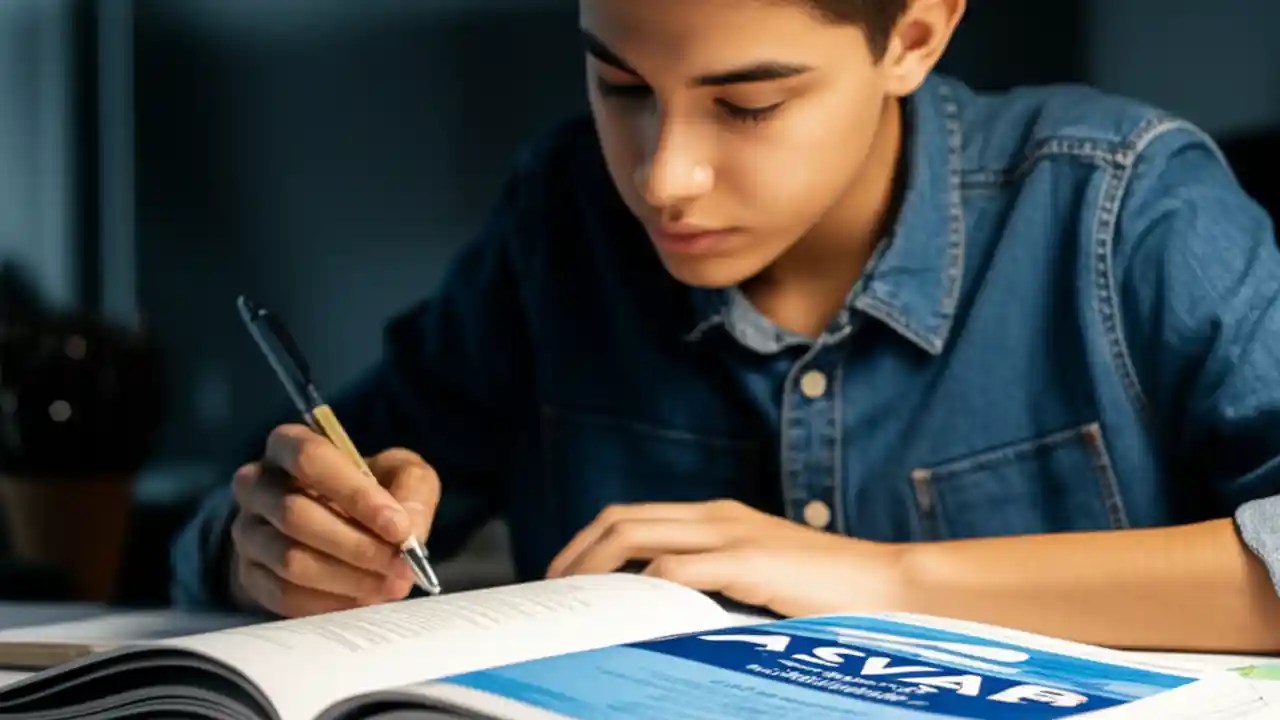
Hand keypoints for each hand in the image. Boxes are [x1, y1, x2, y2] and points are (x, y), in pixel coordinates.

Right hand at [228, 424, 440, 616]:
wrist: (340, 528)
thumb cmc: (373, 492)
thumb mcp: (401, 475)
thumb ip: (411, 492)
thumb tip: (407, 532)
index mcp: (288, 444)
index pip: (311, 459)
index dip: (356, 495)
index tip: (399, 528)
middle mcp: (256, 485)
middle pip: (295, 515)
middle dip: (357, 546)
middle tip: (402, 566)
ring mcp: (246, 532)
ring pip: (289, 560)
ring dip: (348, 578)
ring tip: (391, 585)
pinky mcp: (248, 575)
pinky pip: (282, 594)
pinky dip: (329, 603)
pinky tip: (363, 601)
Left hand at [545, 499, 906, 617]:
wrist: (891, 587)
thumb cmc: (831, 592)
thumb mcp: (761, 580)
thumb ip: (715, 584)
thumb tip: (662, 611)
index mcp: (718, 517)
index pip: (632, 516)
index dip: (589, 542)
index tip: (566, 575)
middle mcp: (717, 516)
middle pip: (621, 518)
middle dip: (576, 551)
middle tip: (553, 589)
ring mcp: (732, 534)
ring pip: (637, 535)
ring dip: (596, 566)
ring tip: (576, 601)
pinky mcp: (749, 561)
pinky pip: (677, 567)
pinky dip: (643, 585)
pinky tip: (627, 610)